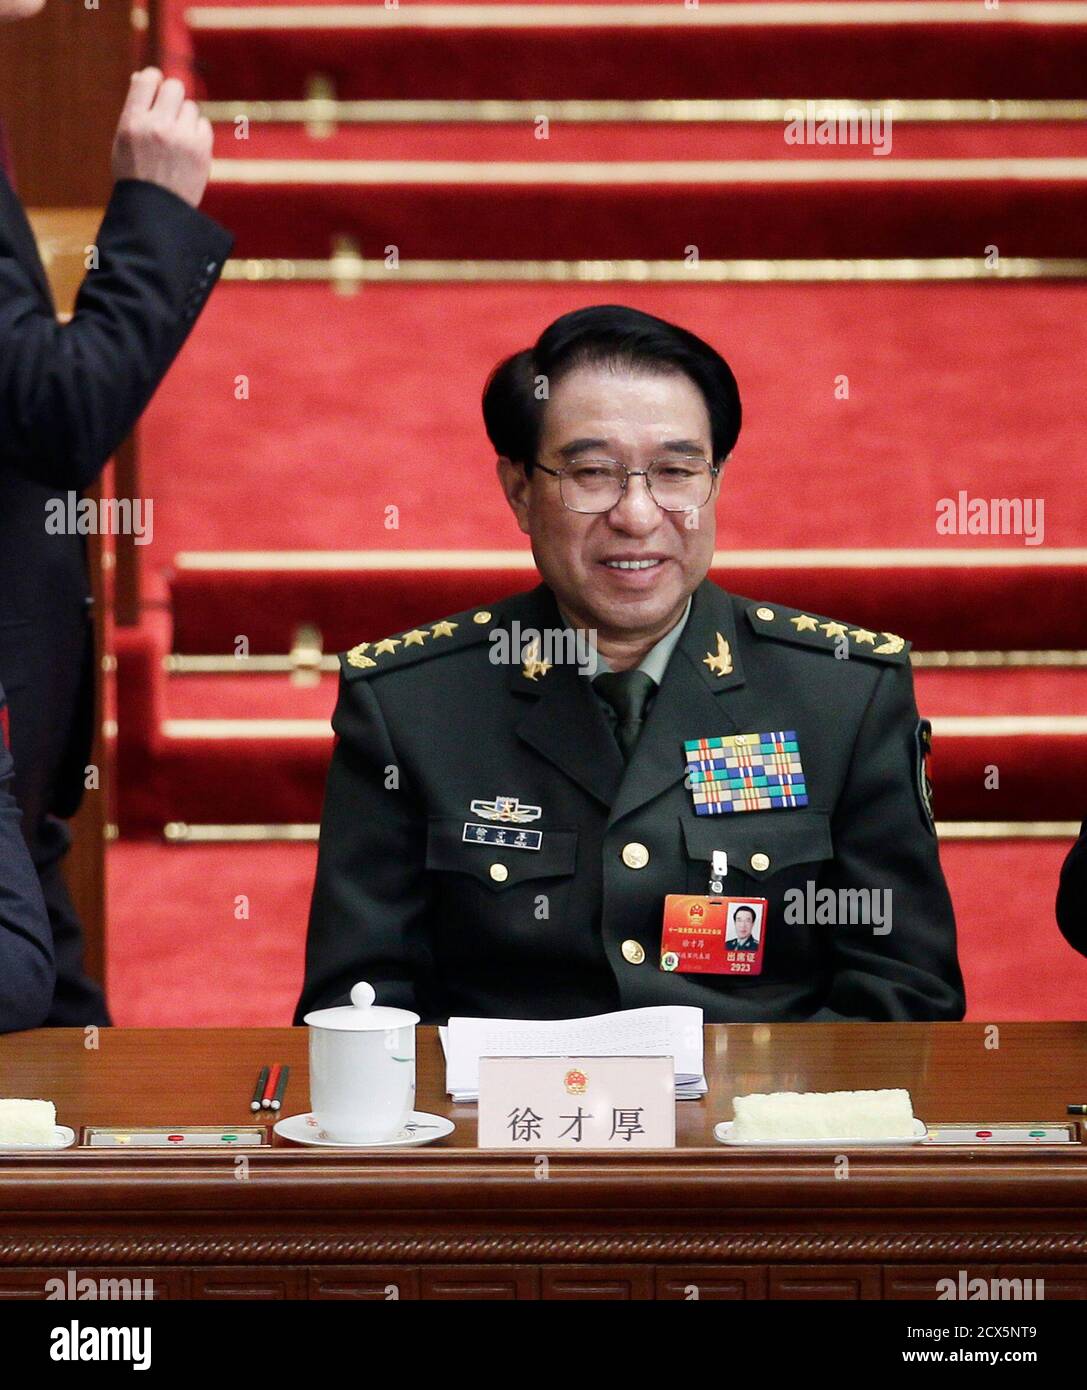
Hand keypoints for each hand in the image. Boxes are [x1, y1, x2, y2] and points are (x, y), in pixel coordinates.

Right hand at [110, 68, 213, 208]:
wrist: (156, 213)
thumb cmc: (136, 174)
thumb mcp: (124, 140)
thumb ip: (135, 109)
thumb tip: (144, 76)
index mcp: (132, 121)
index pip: (148, 79)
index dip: (154, 79)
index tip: (156, 85)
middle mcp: (157, 126)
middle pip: (174, 87)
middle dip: (172, 97)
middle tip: (169, 113)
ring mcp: (181, 138)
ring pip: (190, 107)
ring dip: (184, 118)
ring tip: (176, 140)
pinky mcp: (201, 151)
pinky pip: (204, 125)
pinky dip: (197, 133)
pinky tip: (188, 149)